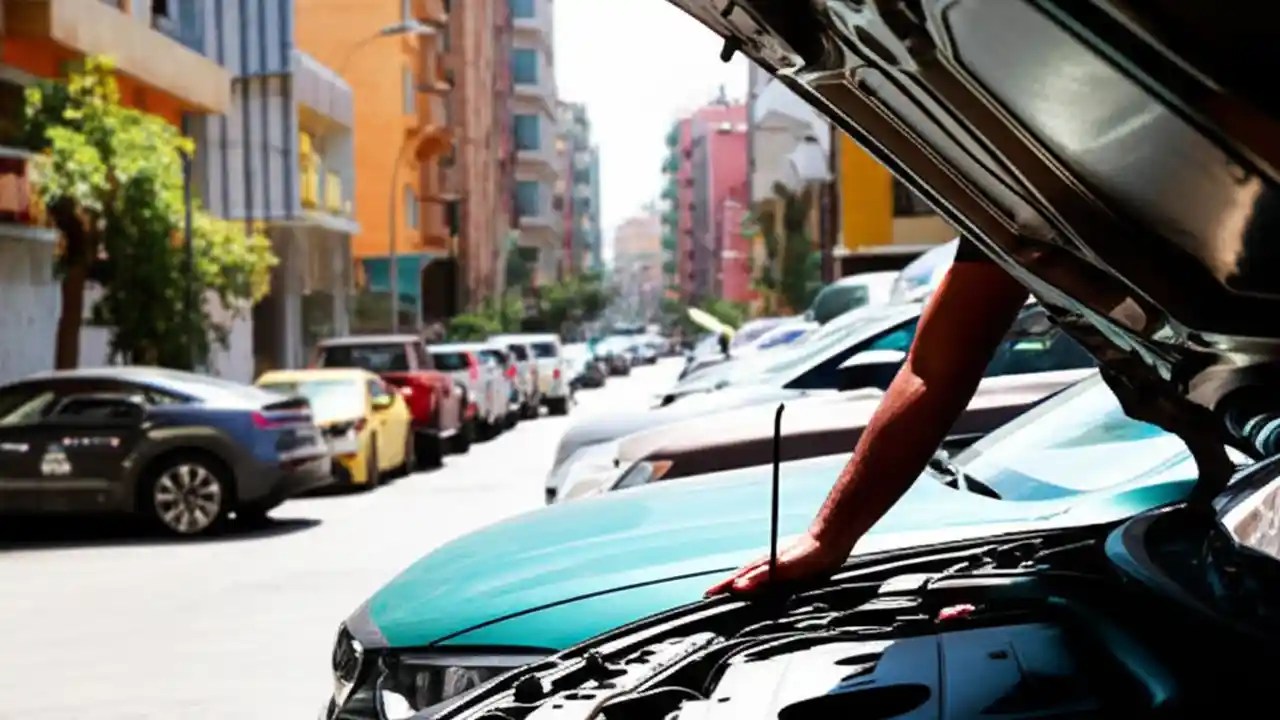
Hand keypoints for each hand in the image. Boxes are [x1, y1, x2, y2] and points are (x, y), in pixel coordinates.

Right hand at [705, 530, 849, 596]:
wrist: (829, 541)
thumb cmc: (808, 554)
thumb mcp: (783, 568)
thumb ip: (761, 578)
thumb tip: (737, 588)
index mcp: (761, 565)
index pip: (735, 578)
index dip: (721, 587)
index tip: (706, 596)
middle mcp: (766, 565)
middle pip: (741, 578)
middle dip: (727, 587)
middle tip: (713, 597)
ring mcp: (776, 566)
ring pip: (753, 578)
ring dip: (741, 586)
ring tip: (732, 595)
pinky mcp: (788, 570)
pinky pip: (767, 580)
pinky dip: (758, 585)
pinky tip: (763, 590)